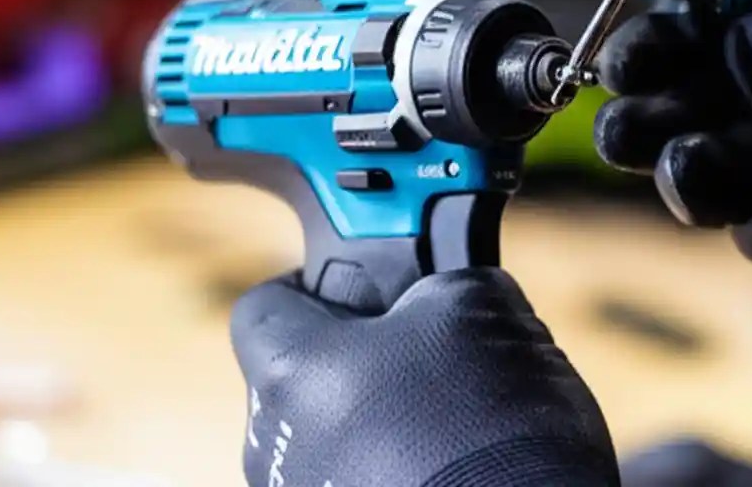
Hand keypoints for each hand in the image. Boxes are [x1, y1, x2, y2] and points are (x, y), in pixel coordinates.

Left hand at [231, 269, 618, 486]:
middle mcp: (278, 447)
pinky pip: (361, 481)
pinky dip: (399, 469)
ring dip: (381, 422)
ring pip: (331, 439)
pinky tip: (457, 465)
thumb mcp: (476, 304)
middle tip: (425, 348)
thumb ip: (436, 285)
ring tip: (455, 417)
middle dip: (359, 359)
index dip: (314, 285)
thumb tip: (440, 295)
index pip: (262, 307)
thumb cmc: (489, 417)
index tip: (361, 288)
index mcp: (291, 373)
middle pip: (299, 380)